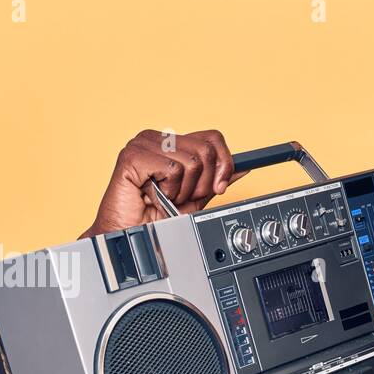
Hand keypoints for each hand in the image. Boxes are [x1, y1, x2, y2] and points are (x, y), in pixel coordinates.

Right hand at [82, 129, 248, 237]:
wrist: (132, 235)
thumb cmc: (155, 218)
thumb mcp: (195, 198)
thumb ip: (215, 181)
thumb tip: (241, 168)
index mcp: (172, 144)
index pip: (212, 138)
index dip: (224, 163)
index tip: (220, 187)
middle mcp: (158, 138)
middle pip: (207, 150)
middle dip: (203, 183)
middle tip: (181, 197)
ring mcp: (143, 144)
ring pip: (192, 161)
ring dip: (183, 190)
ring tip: (165, 197)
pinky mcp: (132, 155)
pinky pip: (172, 169)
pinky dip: (168, 190)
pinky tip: (153, 195)